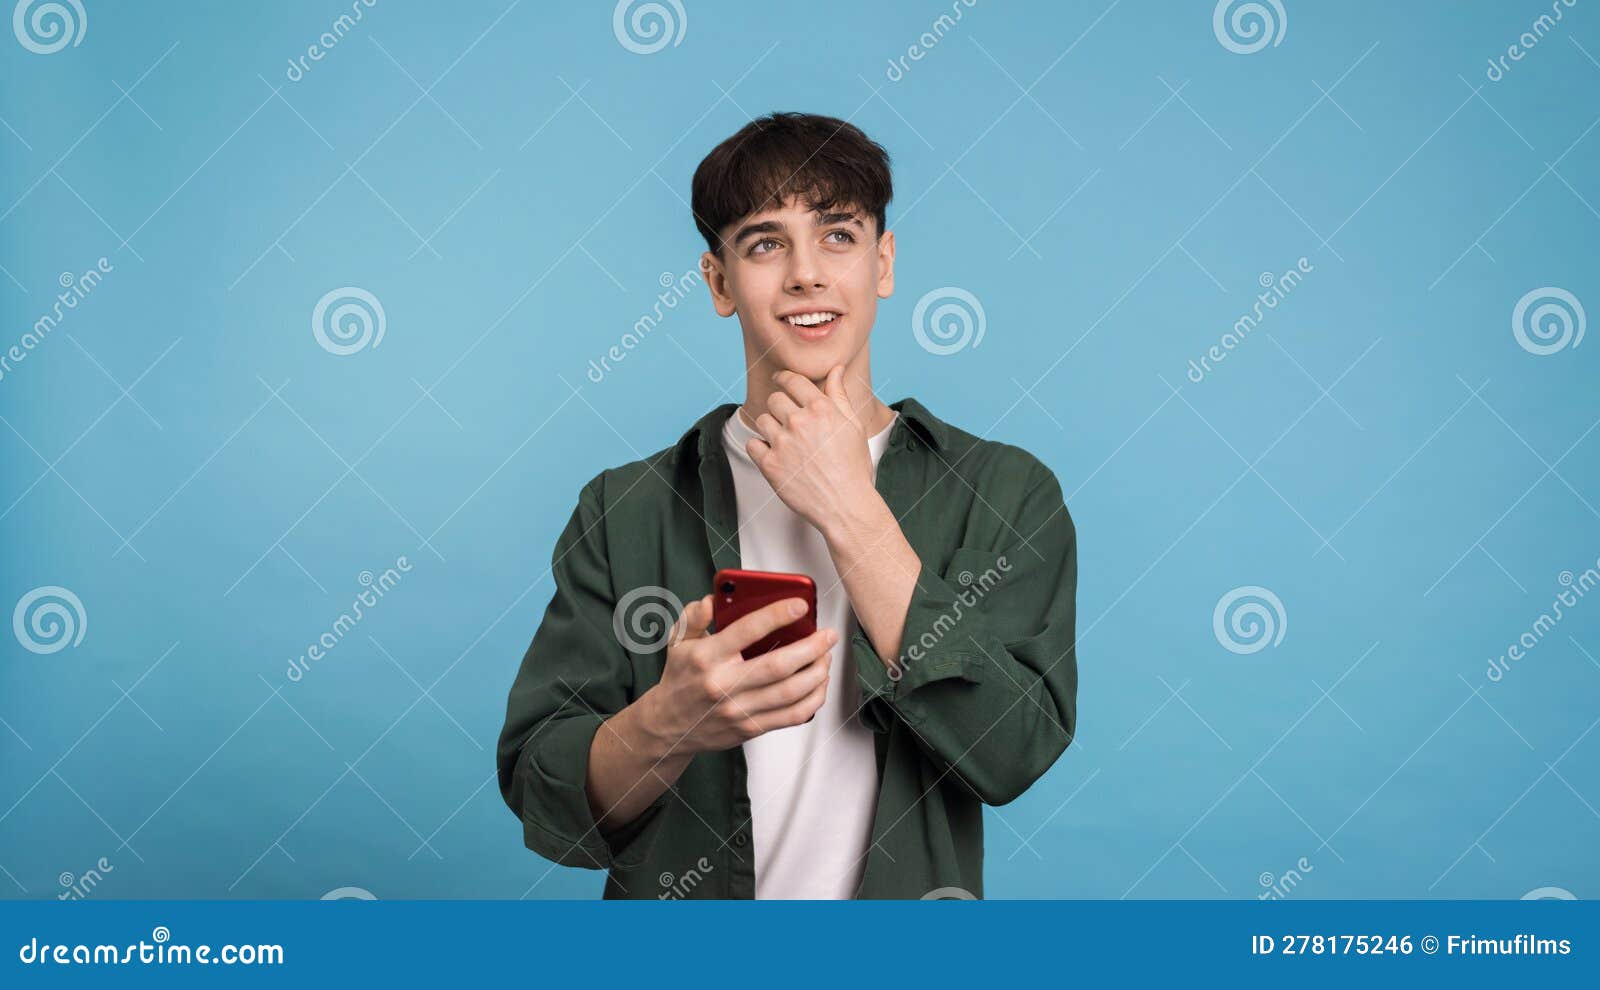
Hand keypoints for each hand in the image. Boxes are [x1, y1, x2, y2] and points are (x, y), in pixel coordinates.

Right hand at [639, 594, 835, 753]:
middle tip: (828, 635)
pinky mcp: (751, 727)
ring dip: (817, 672)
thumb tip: (713, 600)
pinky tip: (819, 683)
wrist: (669, 726)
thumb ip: (695, 616)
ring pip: (791, 692)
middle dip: (811, 647)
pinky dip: (814, 699)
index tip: (800, 605)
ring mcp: (739, 709)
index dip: (777, 615)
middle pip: (778, 665)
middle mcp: (724, 684)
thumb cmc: (680, 678)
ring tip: (826, 656)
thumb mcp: (677, 640)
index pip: (746, 630)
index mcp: (707, 657)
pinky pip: (792, 716)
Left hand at [746, 366, 876, 535]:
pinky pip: (753, 444)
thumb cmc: (853, 466)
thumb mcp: (852, 426)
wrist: (846, 505)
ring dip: (770, 428)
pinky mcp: (770, 465)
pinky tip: (775, 455)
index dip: (783, 378)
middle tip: (788, 421)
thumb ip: (839, 395)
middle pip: (774, 399)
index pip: (792, 380)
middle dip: (779, 407)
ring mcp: (783, 443)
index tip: (779, 380)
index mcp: (821, 408)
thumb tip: (835, 369)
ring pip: (762, 420)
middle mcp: (800, 422)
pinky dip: (760, 448)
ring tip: (784, 442)